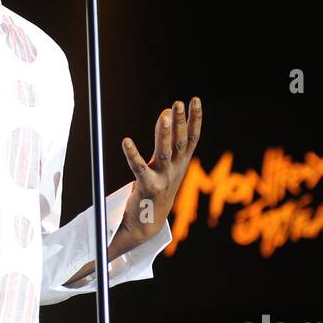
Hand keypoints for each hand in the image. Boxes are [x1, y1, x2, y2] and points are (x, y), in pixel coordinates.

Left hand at [119, 97, 201, 244]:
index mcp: (181, 164)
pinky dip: (132, 154)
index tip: (195, 100)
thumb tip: (165, 112)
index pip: (192, 138)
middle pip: (179, 142)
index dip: (195, 119)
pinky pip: (139, 167)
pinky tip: (126, 141)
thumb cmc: (156, 188)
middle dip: (180, 122)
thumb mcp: (166, 163)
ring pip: (164, 152)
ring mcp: (162, 179)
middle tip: (177, 103)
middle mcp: (175, 170)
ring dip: (165, 133)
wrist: (148, 223)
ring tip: (164, 115)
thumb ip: (166, 139)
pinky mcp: (146, 186)